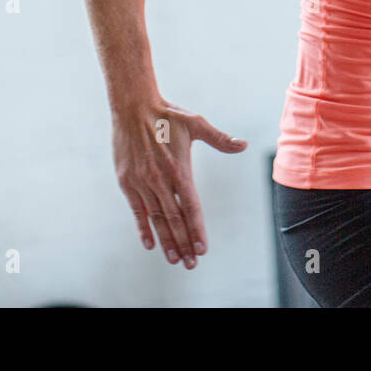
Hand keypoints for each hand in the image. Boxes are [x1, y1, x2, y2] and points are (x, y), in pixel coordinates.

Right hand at [112, 98, 247, 268]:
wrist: (133, 107)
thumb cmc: (168, 115)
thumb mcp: (197, 124)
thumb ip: (220, 139)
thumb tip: (243, 145)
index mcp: (179, 170)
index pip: (191, 207)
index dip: (197, 230)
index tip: (202, 248)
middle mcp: (160, 180)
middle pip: (174, 219)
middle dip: (184, 243)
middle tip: (191, 263)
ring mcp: (142, 183)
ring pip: (156, 219)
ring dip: (166, 241)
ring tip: (174, 259)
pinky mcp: (126, 182)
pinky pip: (137, 210)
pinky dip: (143, 228)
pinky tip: (150, 243)